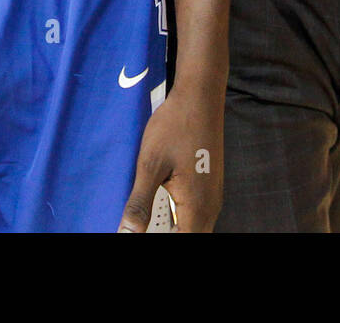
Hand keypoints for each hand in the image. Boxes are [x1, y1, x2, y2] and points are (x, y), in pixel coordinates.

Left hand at [117, 88, 223, 232]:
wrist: (200, 96)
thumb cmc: (176, 125)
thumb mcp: (150, 165)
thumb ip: (140, 203)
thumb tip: (126, 232)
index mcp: (197, 207)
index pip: (183, 243)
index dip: (162, 242)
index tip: (141, 232)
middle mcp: (210, 206)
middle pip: (191, 237)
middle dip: (167, 236)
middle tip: (140, 227)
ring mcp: (212, 195)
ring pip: (194, 227)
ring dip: (174, 229)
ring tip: (148, 222)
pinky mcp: (209, 184)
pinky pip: (196, 213)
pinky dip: (179, 219)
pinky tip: (161, 207)